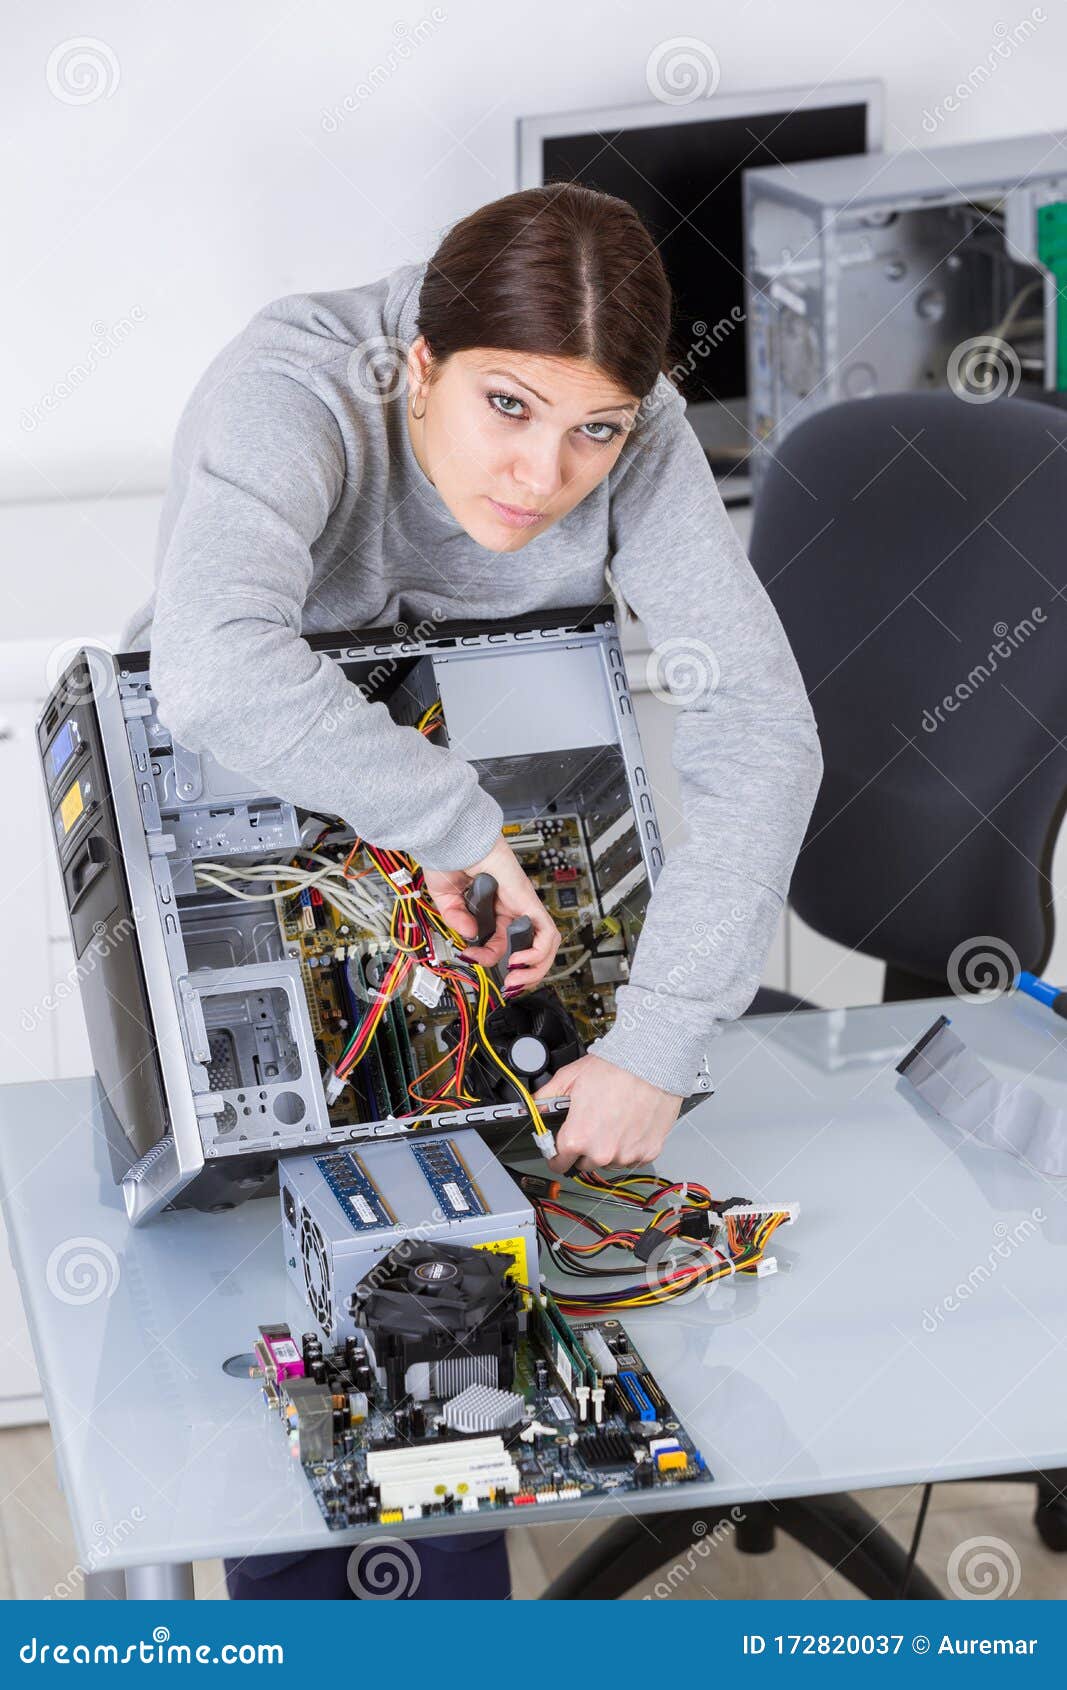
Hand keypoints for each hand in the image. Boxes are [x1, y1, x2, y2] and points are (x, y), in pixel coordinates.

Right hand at [421, 834, 560, 992]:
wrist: (455, 838)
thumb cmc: (451, 857)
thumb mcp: (446, 898)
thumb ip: (457, 920)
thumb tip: (471, 937)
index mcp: (494, 908)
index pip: (502, 942)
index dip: (490, 958)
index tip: (474, 959)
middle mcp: (512, 908)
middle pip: (531, 947)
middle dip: (522, 972)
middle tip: (508, 984)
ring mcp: (523, 904)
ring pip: (545, 944)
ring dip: (534, 968)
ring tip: (515, 979)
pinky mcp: (529, 901)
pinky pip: (546, 933)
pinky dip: (537, 953)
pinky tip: (518, 960)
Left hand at [533, 1053, 683, 1171]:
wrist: (650, 1063)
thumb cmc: (614, 1068)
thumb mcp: (569, 1078)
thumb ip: (545, 1098)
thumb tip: (534, 1108)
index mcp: (577, 1138)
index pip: (558, 1163)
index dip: (557, 1155)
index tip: (561, 1149)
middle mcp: (601, 1153)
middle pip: (584, 1163)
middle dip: (584, 1147)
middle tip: (592, 1123)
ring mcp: (626, 1155)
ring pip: (609, 1161)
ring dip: (608, 1147)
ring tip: (614, 1120)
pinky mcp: (647, 1152)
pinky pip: (632, 1157)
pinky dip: (630, 1145)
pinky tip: (630, 1124)